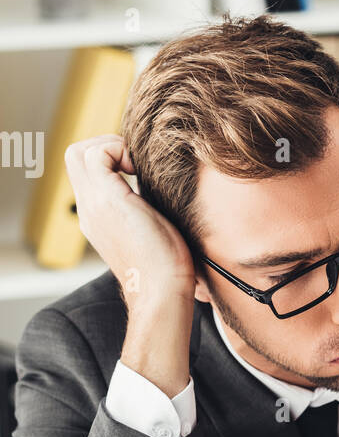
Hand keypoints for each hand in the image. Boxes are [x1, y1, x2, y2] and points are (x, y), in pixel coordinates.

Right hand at [64, 134, 195, 309]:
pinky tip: (140, 171)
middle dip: (105, 144)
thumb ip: (144, 209)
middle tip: (134, 160)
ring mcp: (93, 205)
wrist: (162, 291)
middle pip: (74, 156)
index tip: (137, 168)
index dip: (108, 156)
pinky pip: (98, 155)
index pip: (84, 171)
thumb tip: (162, 191)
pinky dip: (120, 151)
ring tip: (137, 166)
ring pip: (79, 152)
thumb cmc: (167, 269)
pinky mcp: (107, 200)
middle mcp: (88, 209)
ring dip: (111, 146)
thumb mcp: (151, 230)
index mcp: (96, 216)